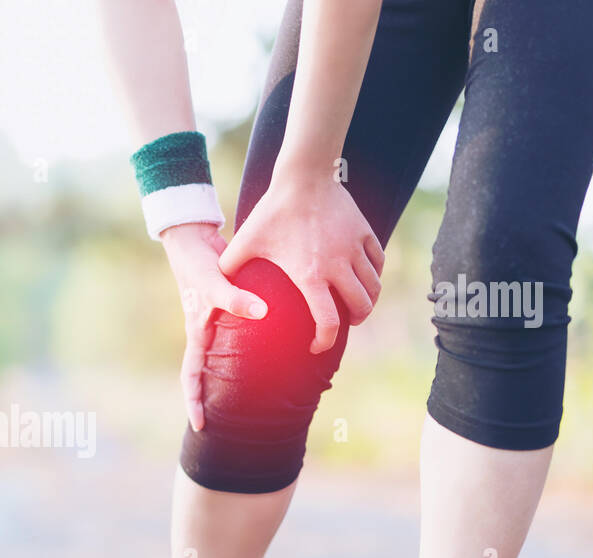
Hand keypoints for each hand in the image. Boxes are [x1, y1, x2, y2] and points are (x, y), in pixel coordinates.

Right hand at [161, 222, 268, 430]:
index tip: (201, 427)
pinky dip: (252, 349)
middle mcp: (205, 332)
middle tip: (230, 423)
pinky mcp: (228, 308)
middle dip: (214, 400)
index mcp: (196, 333)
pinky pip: (239, 338)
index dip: (194, 403)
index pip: (191, 376)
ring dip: (232, 378)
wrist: (193, 236)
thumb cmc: (197, 261)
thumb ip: (235, 297)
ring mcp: (216, 322)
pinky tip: (270, 354)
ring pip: (223, 359)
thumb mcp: (213, 280)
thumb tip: (262, 312)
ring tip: (254, 398)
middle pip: (207, 374)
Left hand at [218, 166, 382, 353]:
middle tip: (342, 325)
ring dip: (367, 301)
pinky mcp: (365, 233)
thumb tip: (214, 286)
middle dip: (353, 322)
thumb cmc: (272, 211)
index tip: (316, 346)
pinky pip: (378, 262)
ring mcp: (355, 249)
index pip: (328, 322)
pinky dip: (374, 275)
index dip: (325, 341)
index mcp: (311, 275)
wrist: (304, 177)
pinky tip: (364, 278)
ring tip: (356, 305)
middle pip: (361, 308)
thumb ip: (229, 266)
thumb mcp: (246, 240)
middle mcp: (338, 266)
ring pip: (374, 287)